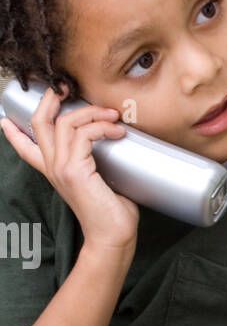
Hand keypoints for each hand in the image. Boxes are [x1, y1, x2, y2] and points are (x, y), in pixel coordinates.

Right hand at [0, 81, 136, 248]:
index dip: (14, 133)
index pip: (26, 149)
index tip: (4, 120)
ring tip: (112, 116)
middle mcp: (53, 167)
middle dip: (51, 99)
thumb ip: (97, 163)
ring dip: (92, 112)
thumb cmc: (113, 214)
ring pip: (65, 122)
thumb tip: (117, 143)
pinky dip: (102, 127)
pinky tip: (117, 131)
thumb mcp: (101, 182)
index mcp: (55, 171)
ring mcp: (60, 167)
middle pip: (39, 122)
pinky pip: (83, 133)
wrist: (112, 237)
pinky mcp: (73, 169)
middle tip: (68, 88)